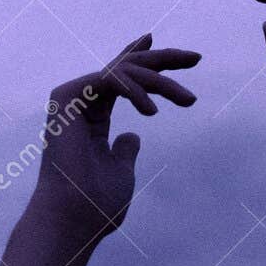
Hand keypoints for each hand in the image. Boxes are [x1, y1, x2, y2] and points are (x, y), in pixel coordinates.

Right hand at [32, 33, 199, 241]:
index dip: (143, 60)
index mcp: (91, 117)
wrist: (73, 218)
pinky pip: (111, 79)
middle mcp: (81, 102)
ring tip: (187, 100)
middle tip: (197, 57)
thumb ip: (125, 152)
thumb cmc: (95, 204)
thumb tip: (133, 136)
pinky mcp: (68, 96)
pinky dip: (134, 91)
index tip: (165, 47)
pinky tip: (151, 112)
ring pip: (125, 71)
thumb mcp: (120, 172)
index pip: (121, 78)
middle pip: (127, 66)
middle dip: (163, 60)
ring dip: (161, 83)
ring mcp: (72, 97)